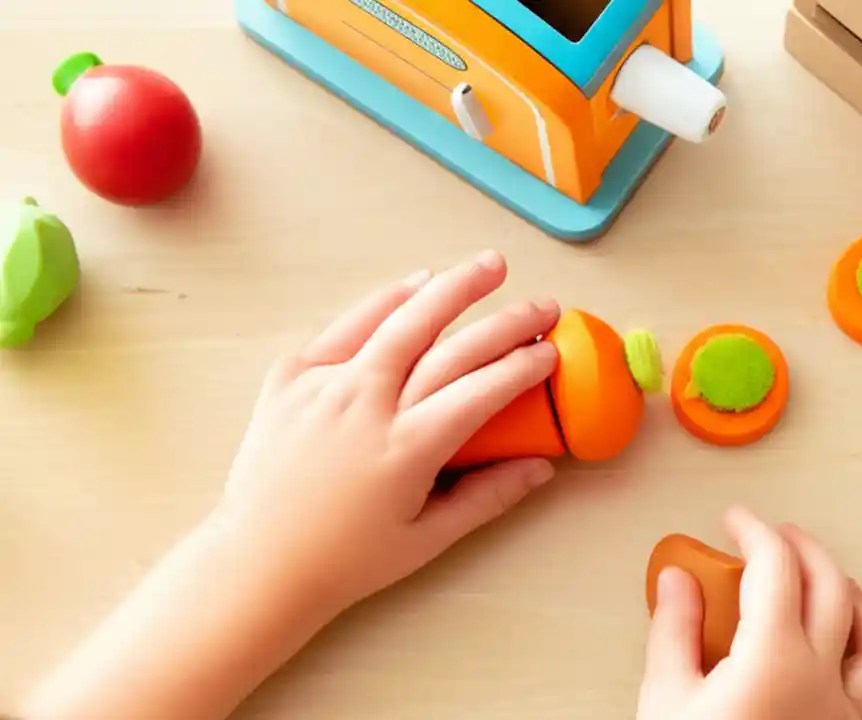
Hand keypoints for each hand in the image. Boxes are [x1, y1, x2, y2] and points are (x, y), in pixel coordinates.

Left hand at [220, 249, 562, 613]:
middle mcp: (369, 406)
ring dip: (449, 289)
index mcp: (408, 449)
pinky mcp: (291, 377)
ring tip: (488, 266)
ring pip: (399, 321)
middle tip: (542, 305)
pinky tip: (416, 283)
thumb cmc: (344, 561)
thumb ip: (488, 497)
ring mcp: (327, 386)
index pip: (482, 390)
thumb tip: (541, 468)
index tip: (550, 352)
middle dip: (505, 321)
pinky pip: (345, 326)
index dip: (523, 367)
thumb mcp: (426, 539)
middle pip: (451, 345)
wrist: (257, 562)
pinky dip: (384, 300)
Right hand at [637, 507, 861, 719]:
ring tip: (817, 571)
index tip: (735, 519)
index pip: (776, 568)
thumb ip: (674, 630)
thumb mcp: (664, 699)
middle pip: (829, 585)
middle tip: (768, 534)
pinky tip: (846, 633)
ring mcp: (840, 710)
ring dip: (842, 587)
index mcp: (773, 660)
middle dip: (799, 547)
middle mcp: (820, 679)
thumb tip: (678, 578)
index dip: (755, 531)